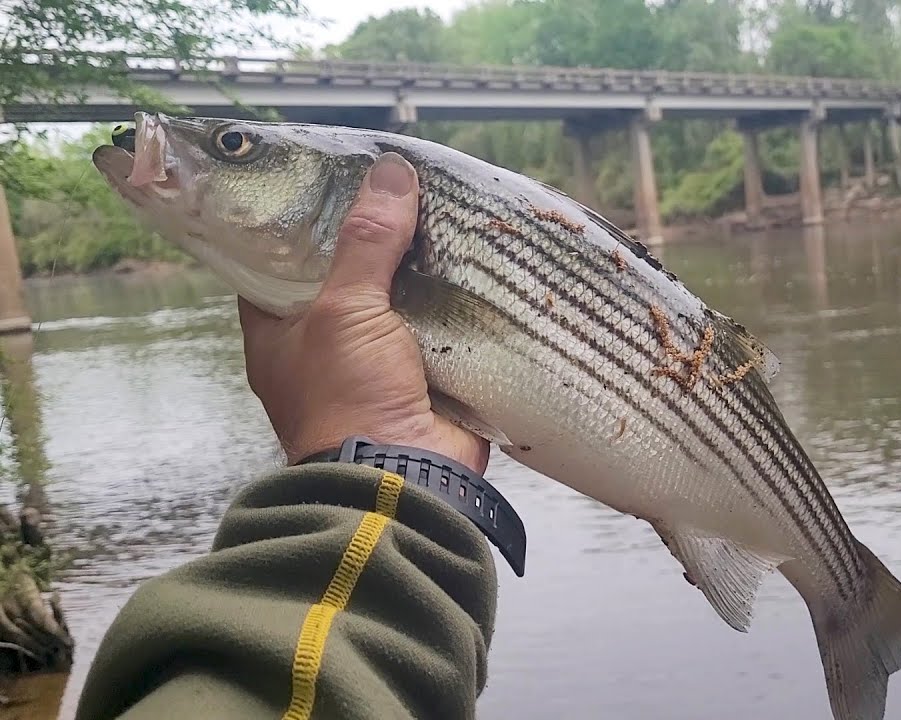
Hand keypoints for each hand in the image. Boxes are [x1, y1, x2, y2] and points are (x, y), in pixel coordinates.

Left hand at [237, 152, 488, 472]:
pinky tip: (476, 258)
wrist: (403, 479)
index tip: (331, 177)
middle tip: (401, 183)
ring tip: (445, 207)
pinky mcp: (427, 375)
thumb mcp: (346, 310)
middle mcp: (325, 343)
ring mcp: (378, 361)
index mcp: (279, 330)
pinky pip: (441, 326)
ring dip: (422, 265)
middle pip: (348, 273)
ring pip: (399, 297)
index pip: (277, 259)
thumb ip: (368, 242)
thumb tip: (390, 172)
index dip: (301, 218)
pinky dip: (457, 299)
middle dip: (377, 236)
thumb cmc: (347, 398)